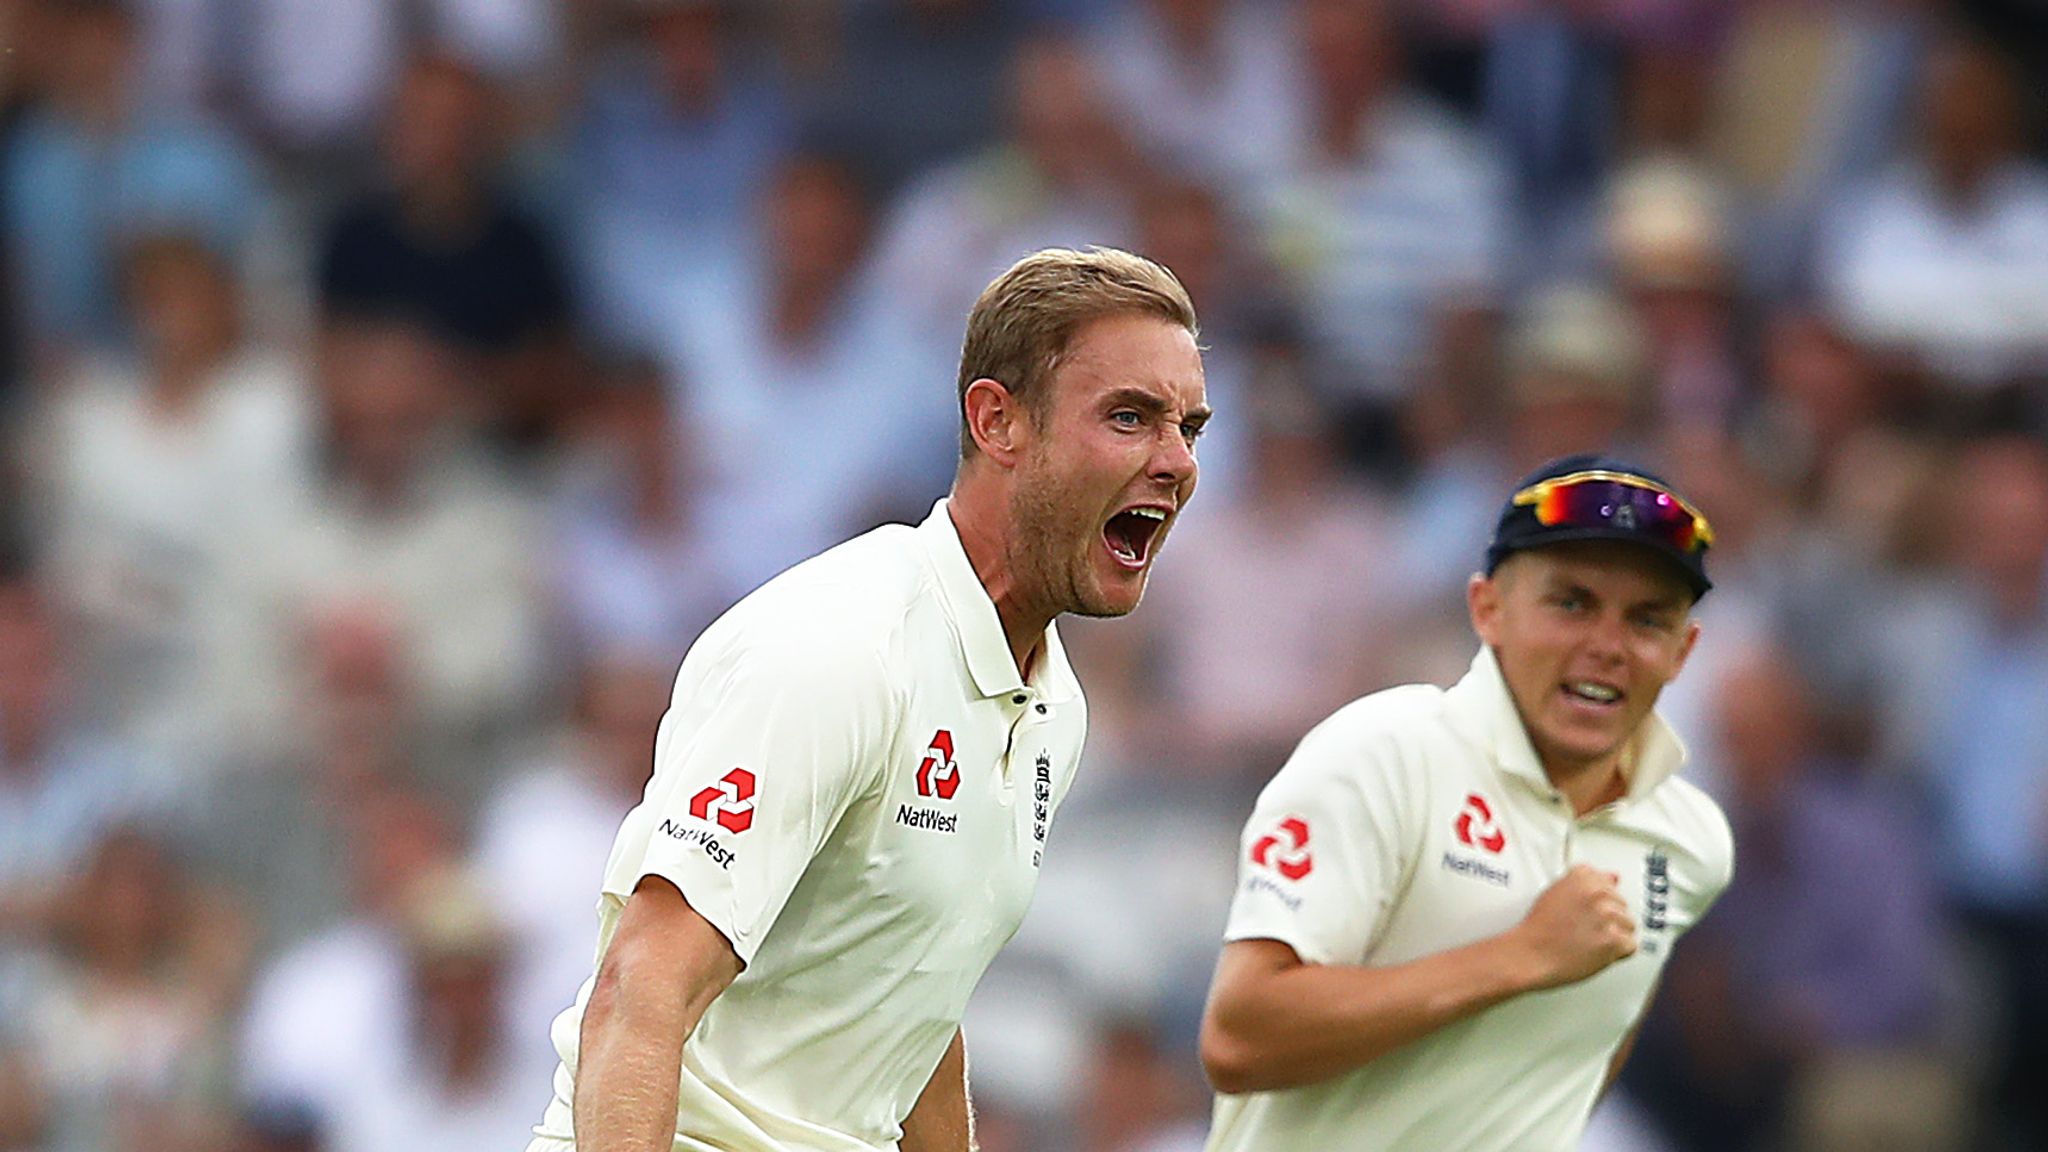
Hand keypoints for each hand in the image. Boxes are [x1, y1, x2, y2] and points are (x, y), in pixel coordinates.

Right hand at [1509, 865, 1636, 989]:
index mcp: (1583, 877)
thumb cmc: (1539, 929)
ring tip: (1589, 940)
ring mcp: (1606, 915)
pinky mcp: (1613, 939)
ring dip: (1614, 935)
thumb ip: (1587, 883)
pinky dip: (1617, 953)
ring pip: (1628, 925)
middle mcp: (1597, 893)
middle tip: (1584, 929)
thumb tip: (1613, 877)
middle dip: (1608, 918)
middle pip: (1621, 905)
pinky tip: (1597, 951)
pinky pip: (1630, 946)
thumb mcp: (1557, 893)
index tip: (1587, 910)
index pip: (1608, 883)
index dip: (1598, 901)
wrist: (1530, 954)